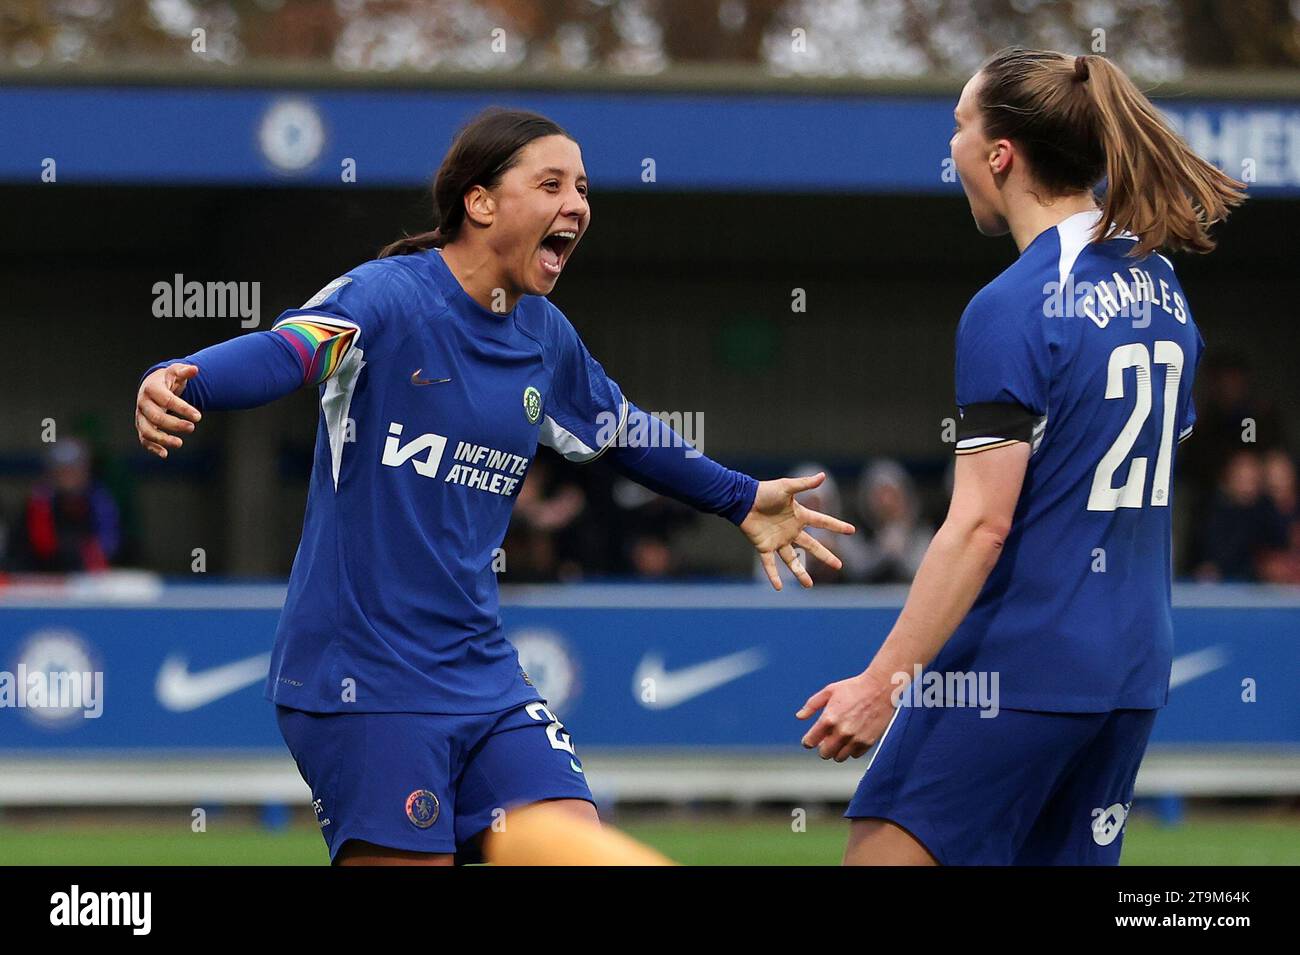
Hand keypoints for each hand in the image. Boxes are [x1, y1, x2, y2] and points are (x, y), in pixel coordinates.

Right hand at [136, 363, 201, 458]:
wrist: (153, 385)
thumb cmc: (168, 379)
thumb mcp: (176, 372)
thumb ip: (185, 371)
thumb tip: (195, 369)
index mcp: (152, 389)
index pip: (167, 400)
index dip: (183, 409)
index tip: (198, 417)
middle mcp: (143, 403)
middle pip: (156, 417)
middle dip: (174, 424)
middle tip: (192, 428)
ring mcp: (140, 416)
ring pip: (147, 431)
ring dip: (162, 439)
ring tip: (180, 443)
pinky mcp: (142, 426)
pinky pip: (144, 439)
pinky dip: (152, 448)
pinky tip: (165, 454)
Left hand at [740, 472, 854, 589]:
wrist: (743, 500)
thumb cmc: (765, 491)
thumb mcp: (787, 487)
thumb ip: (804, 484)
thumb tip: (823, 476)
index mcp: (799, 516)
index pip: (823, 522)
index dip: (837, 526)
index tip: (851, 530)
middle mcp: (791, 531)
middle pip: (812, 546)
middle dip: (825, 556)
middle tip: (839, 566)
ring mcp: (778, 540)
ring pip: (792, 560)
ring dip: (801, 573)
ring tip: (809, 585)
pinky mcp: (764, 546)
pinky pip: (770, 564)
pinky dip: (773, 575)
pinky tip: (779, 587)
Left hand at [796, 670, 896, 761]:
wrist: (880, 688)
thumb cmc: (853, 687)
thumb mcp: (829, 691)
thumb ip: (812, 705)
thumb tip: (799, 717)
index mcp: (829, 719)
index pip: (810, 742)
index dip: (808, 741)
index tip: (810, 740)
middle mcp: (841, 732)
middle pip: (824, 754)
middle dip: (823, 748)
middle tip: (826, 739)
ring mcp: (856, 739)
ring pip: (839, 757)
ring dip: (837, 750)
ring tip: (840, 739)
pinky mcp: (868, 742)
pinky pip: (854, 755)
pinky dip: (851, 749)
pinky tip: (852, 738)